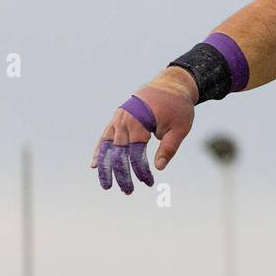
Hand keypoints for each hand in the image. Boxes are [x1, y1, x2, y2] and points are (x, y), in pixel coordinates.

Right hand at [90, 68, 197, 193]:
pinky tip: (95, 166)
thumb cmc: (178, 107)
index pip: (136, 152)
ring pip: (108, 146)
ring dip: (106, 167)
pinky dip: (100, 151)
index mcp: (140, 121)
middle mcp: (124, 120)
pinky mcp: (117, 118)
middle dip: (122, 174)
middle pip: (119, 152)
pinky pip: (105, 137)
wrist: (171, 85)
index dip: (140, 170)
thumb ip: (169, 147)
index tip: (148, 182)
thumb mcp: (180, 128)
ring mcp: (118, 119)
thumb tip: (159, 168)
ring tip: (106, 185)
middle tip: (127, 191)